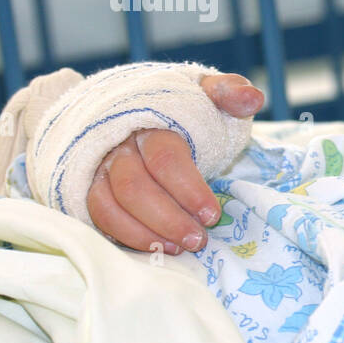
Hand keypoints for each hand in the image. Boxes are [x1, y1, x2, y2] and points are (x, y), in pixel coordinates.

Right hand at [85, 74, 264, 253]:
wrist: (145, 109)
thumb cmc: (186, 107)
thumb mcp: (209, 94)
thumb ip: (230, 93)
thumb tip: (252, 99)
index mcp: (150, 121)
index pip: (165, 158)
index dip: (189, 190)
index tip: (213, 215)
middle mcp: (119, 144)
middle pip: (134, 187)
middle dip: (169, 219)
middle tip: (199, 240)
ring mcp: (100, 166)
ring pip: (110, 205)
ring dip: (145, 234)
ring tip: (179, 249)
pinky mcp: (91, 187)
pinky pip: (99, 216)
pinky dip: (126, 236)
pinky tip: (155, 248)